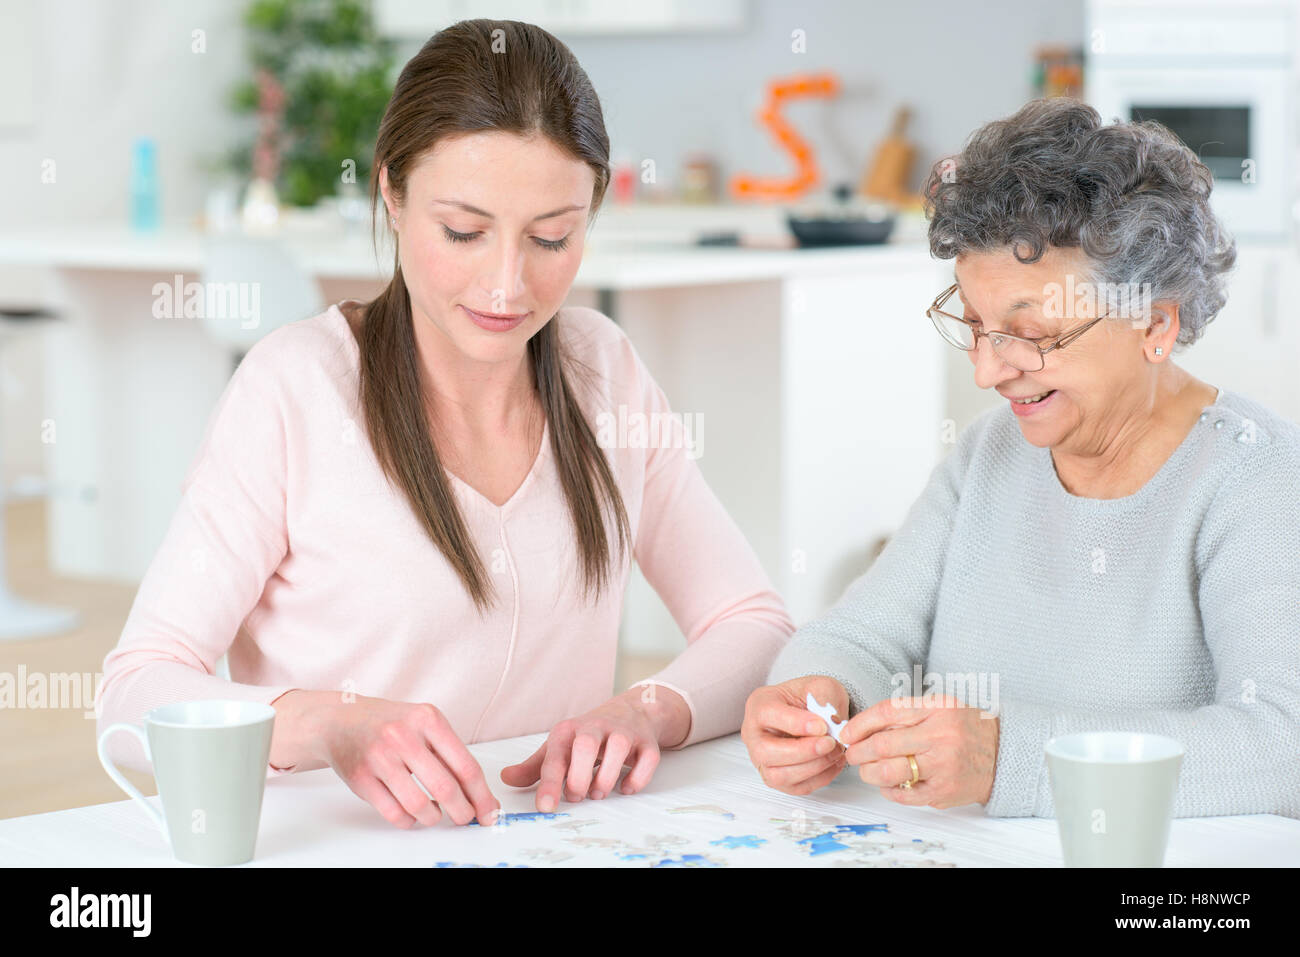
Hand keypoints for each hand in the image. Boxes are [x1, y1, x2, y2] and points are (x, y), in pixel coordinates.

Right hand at [310, 692, 500, 828]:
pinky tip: (412, 814)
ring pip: (418, 805)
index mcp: (427, 719)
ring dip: (433, 817)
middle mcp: (403, 736)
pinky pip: (393, 813)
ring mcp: (379, 757)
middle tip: (465, 819)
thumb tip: (479, 794)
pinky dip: (409, 820)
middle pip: (445, 788)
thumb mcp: (424, 724)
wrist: (341, 720)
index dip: (481, 795)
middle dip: (462, 811)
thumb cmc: (390, 724)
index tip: (489, 811)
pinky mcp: (360, 778)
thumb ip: (449, 754)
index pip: (466, 765)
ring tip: (435, 814)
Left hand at [500, 685, 689, 810]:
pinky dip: (637, 778)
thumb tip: (506, 778)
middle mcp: (595, 727)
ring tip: (598, 792)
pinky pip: (647, 759)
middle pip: (585, 746)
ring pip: (618, 749)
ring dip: (606, 779)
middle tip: (577, 794)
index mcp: (569, 731)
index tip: (545, 807)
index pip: (555, 757)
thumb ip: (535, 766)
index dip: (549, 784)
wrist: (630, 711)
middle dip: (579, 778)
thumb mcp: (560, 747)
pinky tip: (625, 786)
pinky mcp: (646, 742)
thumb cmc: (589, 734)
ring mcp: (623, 732)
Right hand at [741, 676, 848, 794]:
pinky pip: (795, 787)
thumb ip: (825, 698)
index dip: (796, 723)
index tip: (822, 726)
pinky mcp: (776, 777)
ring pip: (778, 775)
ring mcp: (762, 759)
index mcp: (759, 704)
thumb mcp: (821, 685)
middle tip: (830, 743)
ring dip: (812, 767)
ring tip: (835, 752)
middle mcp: (754, 734)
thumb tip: (831, 721)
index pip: (768, 715)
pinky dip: (819, 778)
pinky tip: (834, 763)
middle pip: (766, 751)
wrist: (815, 711)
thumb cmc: (811, 698)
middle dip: (803, 751)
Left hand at [840, 694, 998, 807]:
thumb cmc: (965, 728)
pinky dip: (888, 790)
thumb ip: (906, 712)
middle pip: (882, 745)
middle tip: (852, 754)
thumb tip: (862, 727)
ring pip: (889, 772)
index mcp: (937, 709)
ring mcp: (942, 766)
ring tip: (867, 769)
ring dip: (868, 772)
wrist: (1002, 754)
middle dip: (858, 751)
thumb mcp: (940, 706)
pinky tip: (887, 784)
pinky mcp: (943, 791)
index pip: (886, 712)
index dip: (860, 724)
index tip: (848, 733)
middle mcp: (940, 736)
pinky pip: (903, 794)